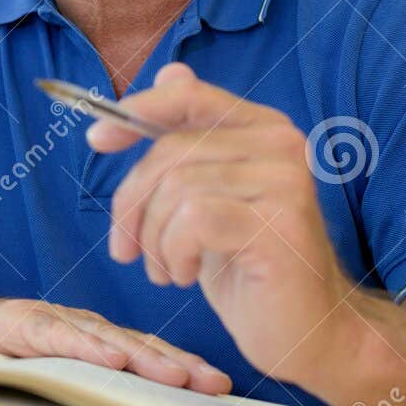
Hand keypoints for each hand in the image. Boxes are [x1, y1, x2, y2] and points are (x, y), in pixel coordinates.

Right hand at [0, 293, 231, 393]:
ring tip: (179, 375)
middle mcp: (79, 325)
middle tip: (216, 383)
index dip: (182, 366)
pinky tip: (111, 357)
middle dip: (179, 363)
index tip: (221, 386)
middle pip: (137, 344)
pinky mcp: (21, 322)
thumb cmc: (0, 350)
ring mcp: (52, 321)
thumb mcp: (50, 371)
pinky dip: (87, 346)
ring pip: (106, 339)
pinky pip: (58, 335)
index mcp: (92, 338)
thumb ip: (85, 386)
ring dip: (145, 357)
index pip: (145, 351)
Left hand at [87, 62, 356, 389]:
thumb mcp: (209, 201)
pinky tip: (186, 276)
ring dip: (153, 238)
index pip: (189, 96)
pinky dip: (173, 253)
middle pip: (169, 150)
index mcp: (263, 129)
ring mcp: (285, 181)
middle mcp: (281, 144)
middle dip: (131, 203)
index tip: (95, 143)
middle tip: (126, 248)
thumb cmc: (252, 268)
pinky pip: (192, 221)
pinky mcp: (279, 223)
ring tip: (165, 269)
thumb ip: (192, 141)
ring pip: (176, 189)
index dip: (135, 112)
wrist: (309, 333)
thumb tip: (170, 72)